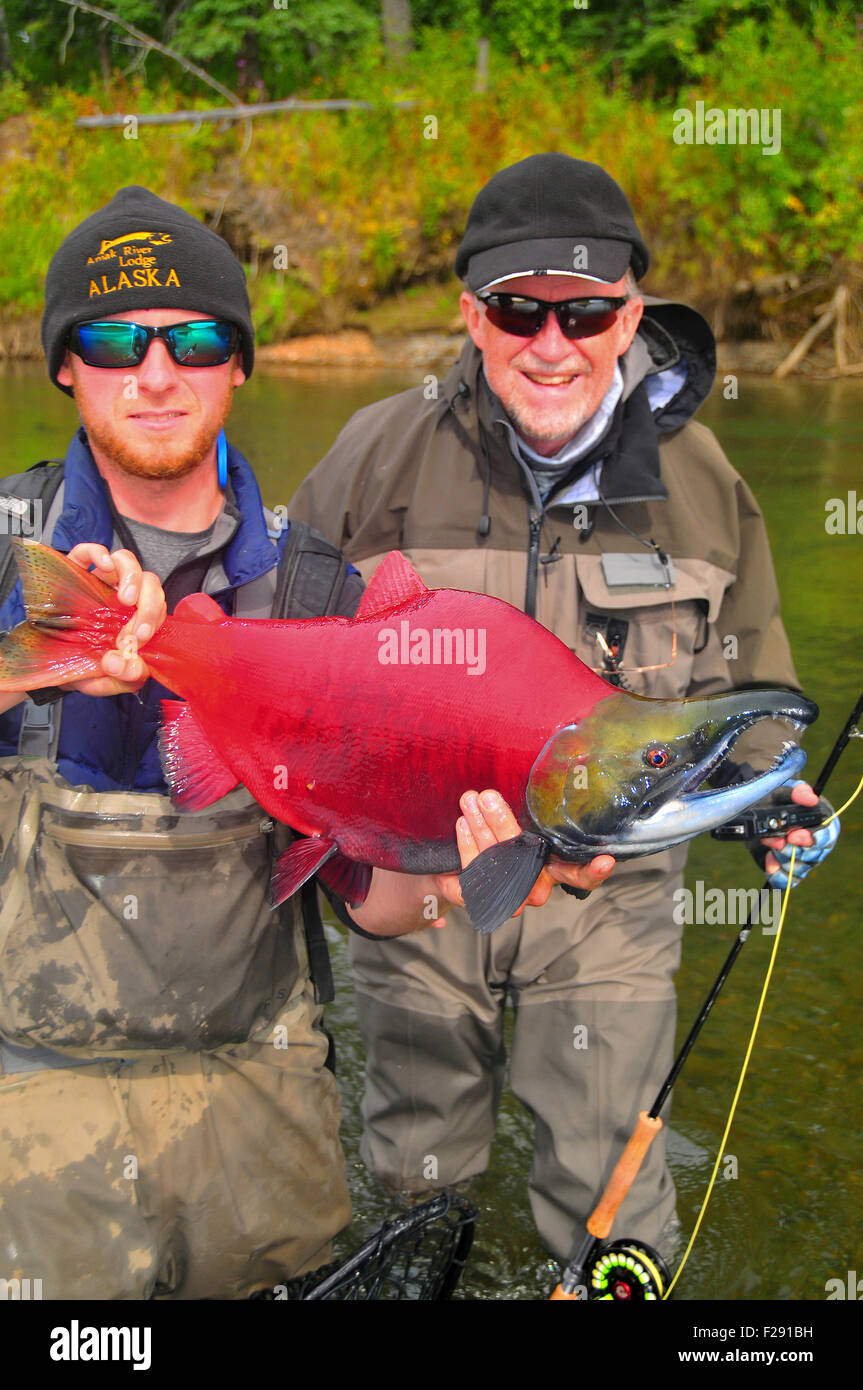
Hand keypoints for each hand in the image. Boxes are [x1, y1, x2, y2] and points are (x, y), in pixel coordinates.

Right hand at [64, 545, 165, 695]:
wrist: (46, 664)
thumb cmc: (82, 668)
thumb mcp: (105, 681)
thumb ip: (126, 677)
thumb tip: (129, 663)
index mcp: (135, 618)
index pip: (158, 608)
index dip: (154, 620)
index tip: (138, 640)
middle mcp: (121, 597)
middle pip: (150, 582)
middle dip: (150, 605)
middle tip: (135, 629)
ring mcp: (99, 582)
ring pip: (127, 561)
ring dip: (133, 577)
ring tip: (126, 599)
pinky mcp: (75, 573)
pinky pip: (89, 551)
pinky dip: (99, 553)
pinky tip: (104, 566)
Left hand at [432, 788, 613, 923]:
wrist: (459, 867)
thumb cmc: (503, 835)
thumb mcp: (524, 819)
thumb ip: (537, 805)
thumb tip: (555, 760)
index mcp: (553, 868)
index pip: (580, 875)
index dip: (593, 871)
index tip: (605, 860)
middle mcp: (535, 885)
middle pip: (525, 860)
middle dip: (504, 825)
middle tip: (488, 796)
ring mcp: (509, 896)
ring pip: (496, 861)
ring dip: (480, 826)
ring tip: (470, 799)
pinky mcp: (480, 898)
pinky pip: (474, 872)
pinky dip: (467, 845)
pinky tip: (463, 824)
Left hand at [760, 779, 839, 888]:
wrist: (759, 812)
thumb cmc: (779, 800)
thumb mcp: (786, 791)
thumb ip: (799, 792)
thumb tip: (810, 799)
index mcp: (823, 825)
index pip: (826, 838)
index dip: (811, 839)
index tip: (793, 836)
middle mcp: (816, 845)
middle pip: (811, 856)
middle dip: (789, 848)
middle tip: (773, 839)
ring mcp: (803, 860)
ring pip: (797, 869)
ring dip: (780, 857)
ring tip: (768, 842)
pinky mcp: (788, 870)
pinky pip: (786, 881)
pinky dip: (775, 873)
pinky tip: (768, 860)